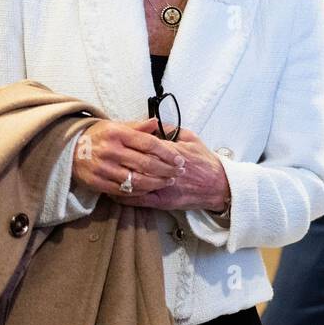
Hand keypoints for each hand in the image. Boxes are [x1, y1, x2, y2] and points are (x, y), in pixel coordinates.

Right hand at [71, 117, 185, 196]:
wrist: (69, 149)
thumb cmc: (99, 136)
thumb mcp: (117, 125)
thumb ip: (138, 126)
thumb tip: (156, 122)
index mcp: (117, 133)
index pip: (149, 144)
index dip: (167, 153)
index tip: (180, 159)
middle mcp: (110, 150)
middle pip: (146, 163)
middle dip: (167, 169)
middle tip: (180, 171)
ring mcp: (103, 168)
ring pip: (137, 179)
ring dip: (157, 182)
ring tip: (169, 181)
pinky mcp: (97, 182)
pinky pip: (124, 190)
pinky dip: (140, 191)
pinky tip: (151, 188)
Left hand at [115, 126, 229, 213]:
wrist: (219, 185)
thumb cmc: (206, 162)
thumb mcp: (192, 139)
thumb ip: (172, 130)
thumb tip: (155, 123)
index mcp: (172, 152)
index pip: (146, 145)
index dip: (130, 144)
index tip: (118, 141)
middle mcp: (166, 169)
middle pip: (136, 163)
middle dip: (120, 161)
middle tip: (104, 157)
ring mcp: (163, 187)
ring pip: (135, 182)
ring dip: (118, 179)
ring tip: (105, 175)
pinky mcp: (163, 201)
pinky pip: (139, 200)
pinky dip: (124, 196)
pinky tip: (114, 192)